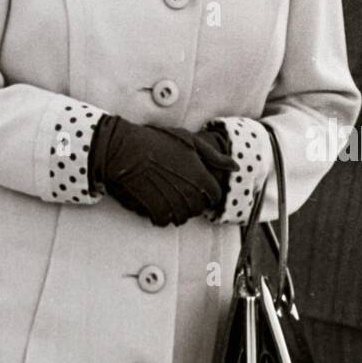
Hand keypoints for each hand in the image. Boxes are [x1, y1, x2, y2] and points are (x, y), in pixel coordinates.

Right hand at [87, 116, 236, 225]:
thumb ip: (215, 156)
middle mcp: (190, 193)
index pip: (215, 195)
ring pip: (182, 217)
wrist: (127, 150)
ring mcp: (173, 203)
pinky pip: (164, 221)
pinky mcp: (155, 210)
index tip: (197, 185)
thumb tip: (235, 167)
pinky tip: (155, 202)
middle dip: (193, 201)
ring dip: (177, 209)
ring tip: (167, 194)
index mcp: (201, 177)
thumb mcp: (190, 141)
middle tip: (179, 188)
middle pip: (199, 208)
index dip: (208, 191)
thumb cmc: (157, 141)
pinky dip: (161, 215)